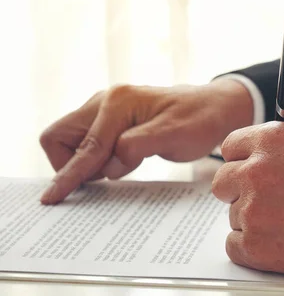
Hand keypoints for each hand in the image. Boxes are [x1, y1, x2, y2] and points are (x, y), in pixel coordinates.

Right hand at [39, 79, 253, 204]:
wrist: (215, 108)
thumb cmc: (199, 120)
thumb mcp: (174, 135)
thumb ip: (136, 147)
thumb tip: (108, 167)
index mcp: (117, 103)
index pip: (85, 146)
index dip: (69, 175)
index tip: (52, 199)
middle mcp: (105, 101)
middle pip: (60, 136)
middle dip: (71, 164)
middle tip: (105, 178)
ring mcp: (106, 110)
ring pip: (71, 140)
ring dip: (86, 162)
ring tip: (122, 167)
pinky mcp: (112, 121)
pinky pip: (87, 142)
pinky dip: (95, 159)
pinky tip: (119, 165)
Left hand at [212, 121, 283, 283]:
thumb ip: (282, 151)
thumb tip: (261, 161)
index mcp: (271, 140)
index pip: (230, 148)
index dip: (242, 162)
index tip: (250, 173)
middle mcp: (255, 171)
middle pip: (223, 183)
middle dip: (242, 192)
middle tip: (270, 203)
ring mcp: (254, 210)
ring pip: (234, 216)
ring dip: (255, 221)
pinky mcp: (258, 248)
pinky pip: (234, 246)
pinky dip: (253, 248)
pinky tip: (282, 242)